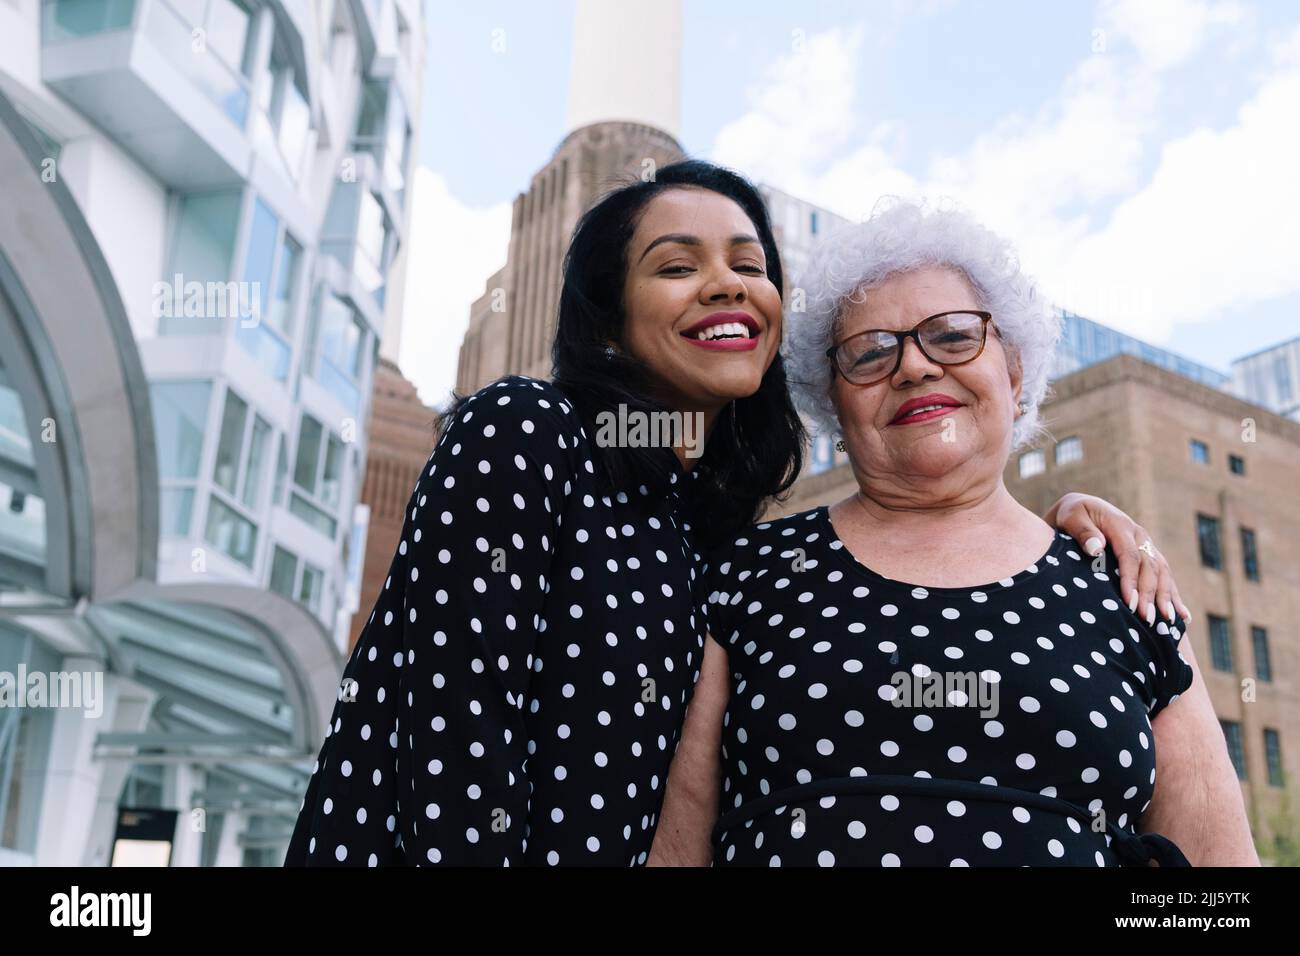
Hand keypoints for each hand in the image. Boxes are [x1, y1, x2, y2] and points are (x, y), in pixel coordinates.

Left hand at [1043, 493, 1190, 626]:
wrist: (1083, 508)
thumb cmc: (1073, 515)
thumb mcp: (1072, 517)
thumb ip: (1083, 531)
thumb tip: (1096, 549)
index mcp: (1121, 526)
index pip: (1130, 555)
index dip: (1131, 580)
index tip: (1129, 602)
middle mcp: (1140, 536)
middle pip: (1150, 567)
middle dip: (1150, 594)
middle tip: (1148, 618)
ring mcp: (1147, 545)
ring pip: (1162, 572)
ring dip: (1166, 597)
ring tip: (1168, 621)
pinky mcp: (1149, 555)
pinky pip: (1165, 576)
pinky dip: (1173, 595)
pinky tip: (1182, 616)